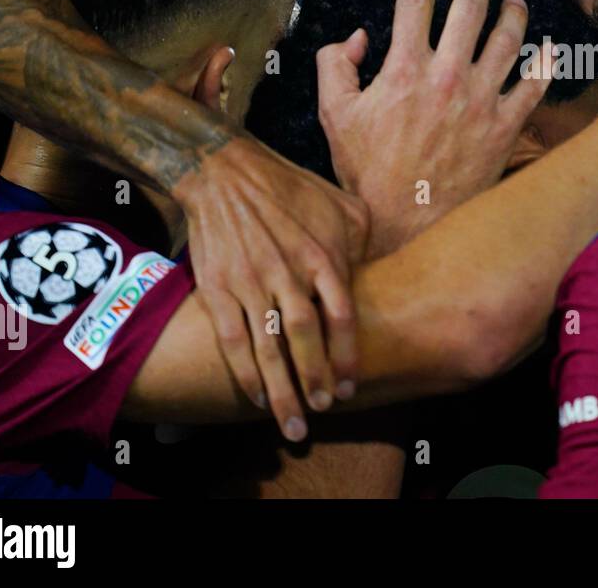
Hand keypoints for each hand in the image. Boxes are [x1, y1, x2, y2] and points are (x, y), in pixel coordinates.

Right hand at [173, 137, 368, 441]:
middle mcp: (287, 272)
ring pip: (266, 347)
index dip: (346, 355)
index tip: (350, 387)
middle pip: (303, 338)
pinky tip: (256, 396)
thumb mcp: (342, 206)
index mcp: (321, 254)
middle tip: (323, 412)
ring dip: (280, 390)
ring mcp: (250, 281)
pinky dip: (243, 372)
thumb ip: (364, 242)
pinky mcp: (218, 287)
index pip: (340, 314)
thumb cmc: (291, 190)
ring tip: (292, 425)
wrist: (225, 171)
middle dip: (314, 381)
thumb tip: (379, 274)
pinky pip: (231, 339)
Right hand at [316, 0, 549, 256]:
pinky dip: (545, 62)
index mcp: (404, 67)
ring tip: (514, 4)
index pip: (416, 1)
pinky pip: (534, 85)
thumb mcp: (335, 115)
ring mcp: (482, 99)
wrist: (404, 223)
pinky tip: (547, 49)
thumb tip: (357, 37)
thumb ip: (334, 65)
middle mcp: (448, 75)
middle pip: (470, 7)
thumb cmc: (368, 172)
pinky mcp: (505, 126)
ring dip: (513, 13)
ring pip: (509, 38)